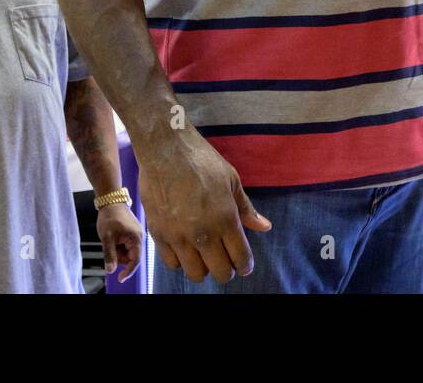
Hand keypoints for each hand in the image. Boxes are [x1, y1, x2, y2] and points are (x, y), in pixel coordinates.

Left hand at [96, 202, 143, 282]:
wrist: (112, 201)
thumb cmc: (110, 217)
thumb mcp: (107, 238)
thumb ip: (110, 255)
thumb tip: (110, 270)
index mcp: (136, 239)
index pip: (135, 260)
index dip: (128, 271)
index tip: (119, 278)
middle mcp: (139, 237)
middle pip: (131, 257)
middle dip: (119, 257)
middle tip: (109, 248)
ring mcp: (136, 235)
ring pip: (128, 252)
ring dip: (118, 251)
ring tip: (110, 241)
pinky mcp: (133, 233)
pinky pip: (127, 246)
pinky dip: (119, 246)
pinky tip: (113, 238)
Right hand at [136, 130, 271, 283]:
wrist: (166, 149)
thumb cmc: (202, 161)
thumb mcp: (232, 181)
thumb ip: (246, 209)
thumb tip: (265, 227)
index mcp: (225, 219)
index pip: (240, 258)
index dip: (245, 265)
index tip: (244, 265)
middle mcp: (203, 233)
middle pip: (219, 272)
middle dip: (227, 270)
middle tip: (226, 261)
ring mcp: (178, 236)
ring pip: (195, 273)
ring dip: (203, 268)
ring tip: (205, 255)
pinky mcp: (158, 234)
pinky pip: (171, 263)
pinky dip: (181, 261)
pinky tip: (186, 248)